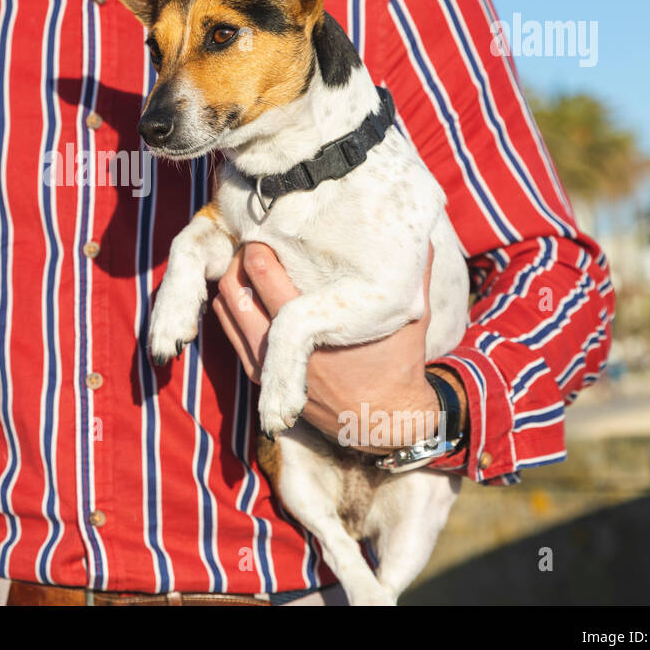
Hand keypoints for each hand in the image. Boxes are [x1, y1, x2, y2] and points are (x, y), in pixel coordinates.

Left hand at [212, 242, 437, 453]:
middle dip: (240, 258)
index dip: (260, 243)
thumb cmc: (397, 365)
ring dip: (234, 281)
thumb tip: (422, 232)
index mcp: (313, 325)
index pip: (263, 273)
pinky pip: (230, 333)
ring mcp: (266, 364)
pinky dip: (234, 307)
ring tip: (249, 261)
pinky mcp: (262, 377)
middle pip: (236, 287)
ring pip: (227, 309)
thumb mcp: (410, 317)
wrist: (382, 422)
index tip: (271, 227)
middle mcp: (280, 346)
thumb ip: (414, 272)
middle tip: (255, 238)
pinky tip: (249, 291)